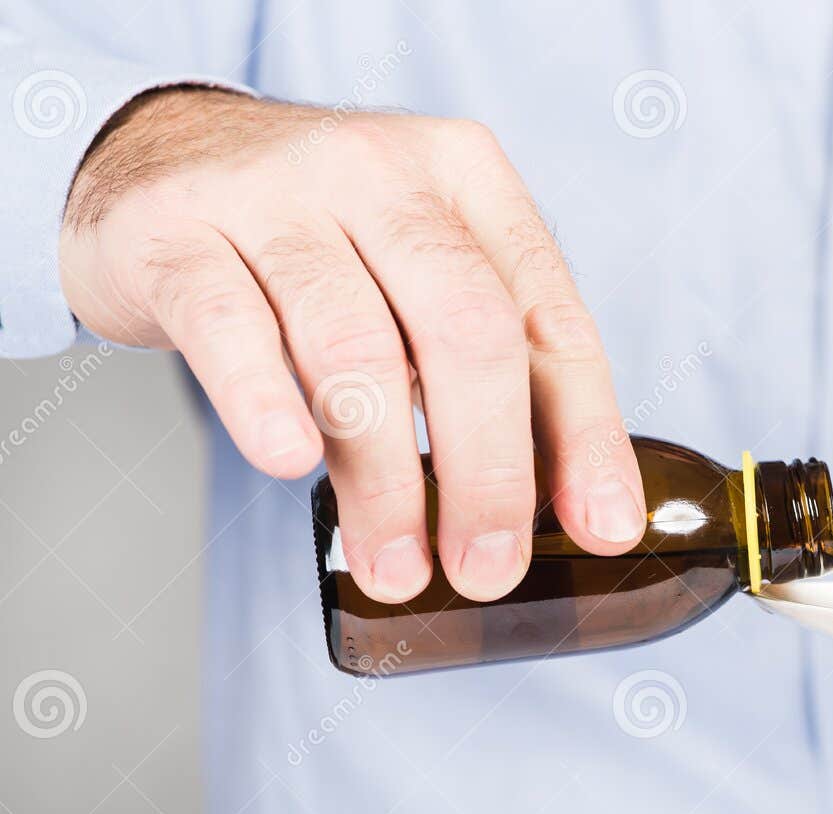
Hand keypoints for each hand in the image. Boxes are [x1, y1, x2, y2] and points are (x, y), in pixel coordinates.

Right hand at [59, 86, 645, 603]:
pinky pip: (230, 326)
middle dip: (488, 470)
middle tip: (486, 567)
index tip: (599, 528)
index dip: (585, 435)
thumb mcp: (425, 278)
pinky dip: (266, 402)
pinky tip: (290, 463)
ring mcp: (275, 193)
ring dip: (383, 481)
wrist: (159, 154)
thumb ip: (501, 372)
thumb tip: (579, 513)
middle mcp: (382, 172)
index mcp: (469, 180)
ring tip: (397, 565)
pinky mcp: (176, 232)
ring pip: (355, 347)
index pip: (551, 321)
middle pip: (467, 331)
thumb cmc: (324, 242)